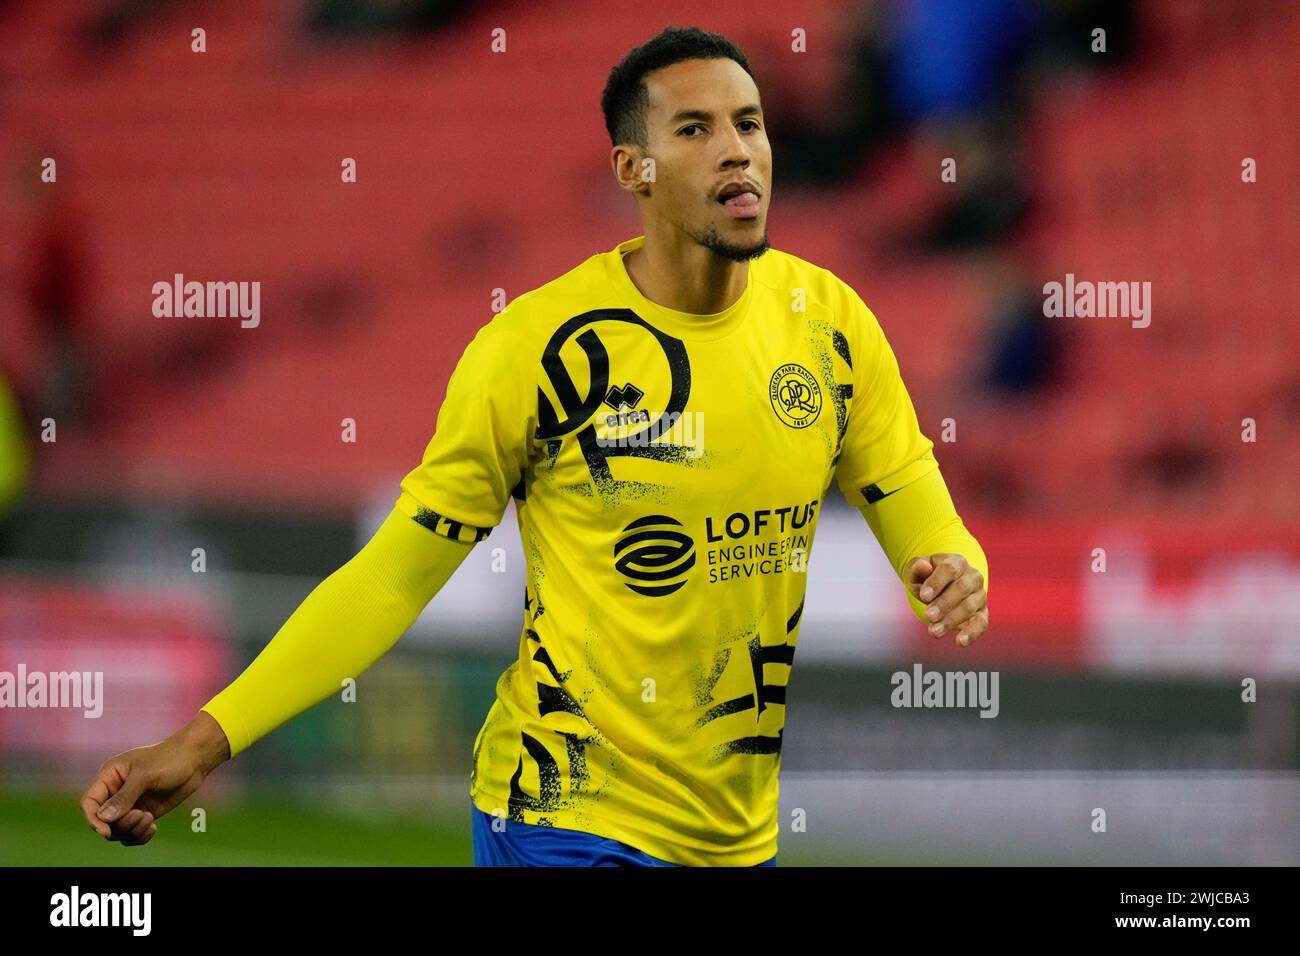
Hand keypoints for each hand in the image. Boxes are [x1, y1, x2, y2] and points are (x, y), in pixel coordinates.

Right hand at [80, 711, 230, 845]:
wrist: (195, 759)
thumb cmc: (169, 759)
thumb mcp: (145, 775)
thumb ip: (124, 797)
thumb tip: (103, 818)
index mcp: (110, 777)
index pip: (90, 803)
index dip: (93, 820)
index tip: (107, 832)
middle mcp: (116, 792)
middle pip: (103, 821)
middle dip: (121, 825)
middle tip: (143, 815)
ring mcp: (130, 804)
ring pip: (118, 830)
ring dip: (132, 831)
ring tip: (150, 820)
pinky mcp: (144, 813)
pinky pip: (133, 833)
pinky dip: (139, 836)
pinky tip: (153, 830)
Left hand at [905, 553, 987, 646]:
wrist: (942, 587)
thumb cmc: (926, 577)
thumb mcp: (917, 571)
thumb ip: (917, 568)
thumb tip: (921, 566)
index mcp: (957, 562)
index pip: (949, 570)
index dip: (936, 583)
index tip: (923, 596)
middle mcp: (973, 577)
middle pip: (961, 589)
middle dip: (944, 604)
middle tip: (928, 616)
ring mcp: (980, 595)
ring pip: (969, 607)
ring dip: (951, 621)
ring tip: (933, 632)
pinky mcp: (982, 612)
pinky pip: (981, 623)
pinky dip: (972, 633)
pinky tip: (960, 642)